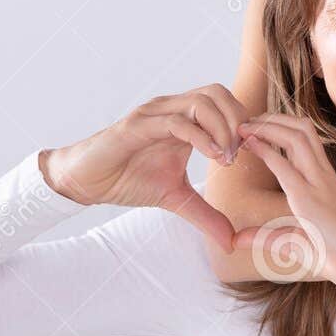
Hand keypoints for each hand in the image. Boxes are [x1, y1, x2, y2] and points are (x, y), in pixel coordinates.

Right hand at [40, 85, 246, 249]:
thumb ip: (206, 215)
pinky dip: (200, 136)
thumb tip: (230, 242)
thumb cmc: (128, 180)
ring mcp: (155, 114)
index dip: (242, 124)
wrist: (86, 182)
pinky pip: (177, 122)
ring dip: (222, 128)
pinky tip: (212, 156)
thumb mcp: (176, 199)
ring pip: (201, 102)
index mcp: (184, 119)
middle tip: (239, 154)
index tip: (249, 154)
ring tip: (225, 159)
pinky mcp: (138, 126)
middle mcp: (171, 109)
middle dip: (237, 121)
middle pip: (218, 93)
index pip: (224, 103)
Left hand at [232, 114, 335, 292]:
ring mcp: (317, 183)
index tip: (256, 128)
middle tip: (247, 121)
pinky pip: (285, 165)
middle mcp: (323, 174)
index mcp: (324, 177)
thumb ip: (265, 236)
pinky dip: (265, 150)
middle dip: (273, 118)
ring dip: (268, 127)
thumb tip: (236, 240)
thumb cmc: (335, 252)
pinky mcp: (308, 198)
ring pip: (296, 137)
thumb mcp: (295, 238)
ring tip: (245, 127)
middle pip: (302, 129)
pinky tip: (249, 144)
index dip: (280, 125)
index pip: (305, 137)